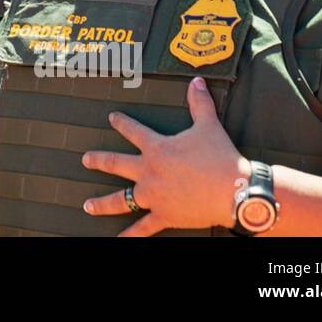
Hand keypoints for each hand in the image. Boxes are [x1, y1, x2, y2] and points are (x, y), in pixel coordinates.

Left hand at [80, 76, 250, 235]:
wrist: (236, 191)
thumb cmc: (221, 158)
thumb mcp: (209, 125)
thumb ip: (199, 102)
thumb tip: (196, 81)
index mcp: (157, 148)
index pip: (132, 130)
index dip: (121, 122)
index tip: (111, 117)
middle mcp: (148, 172)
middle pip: (116, 163)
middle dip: (98, 160)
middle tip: (85, 159)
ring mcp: (153, 196)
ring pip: (121, 200)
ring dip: (102, 203)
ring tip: (87, 206)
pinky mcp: (164, 215)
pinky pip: (143, 228)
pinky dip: (130, 236)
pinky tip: (118, 240)